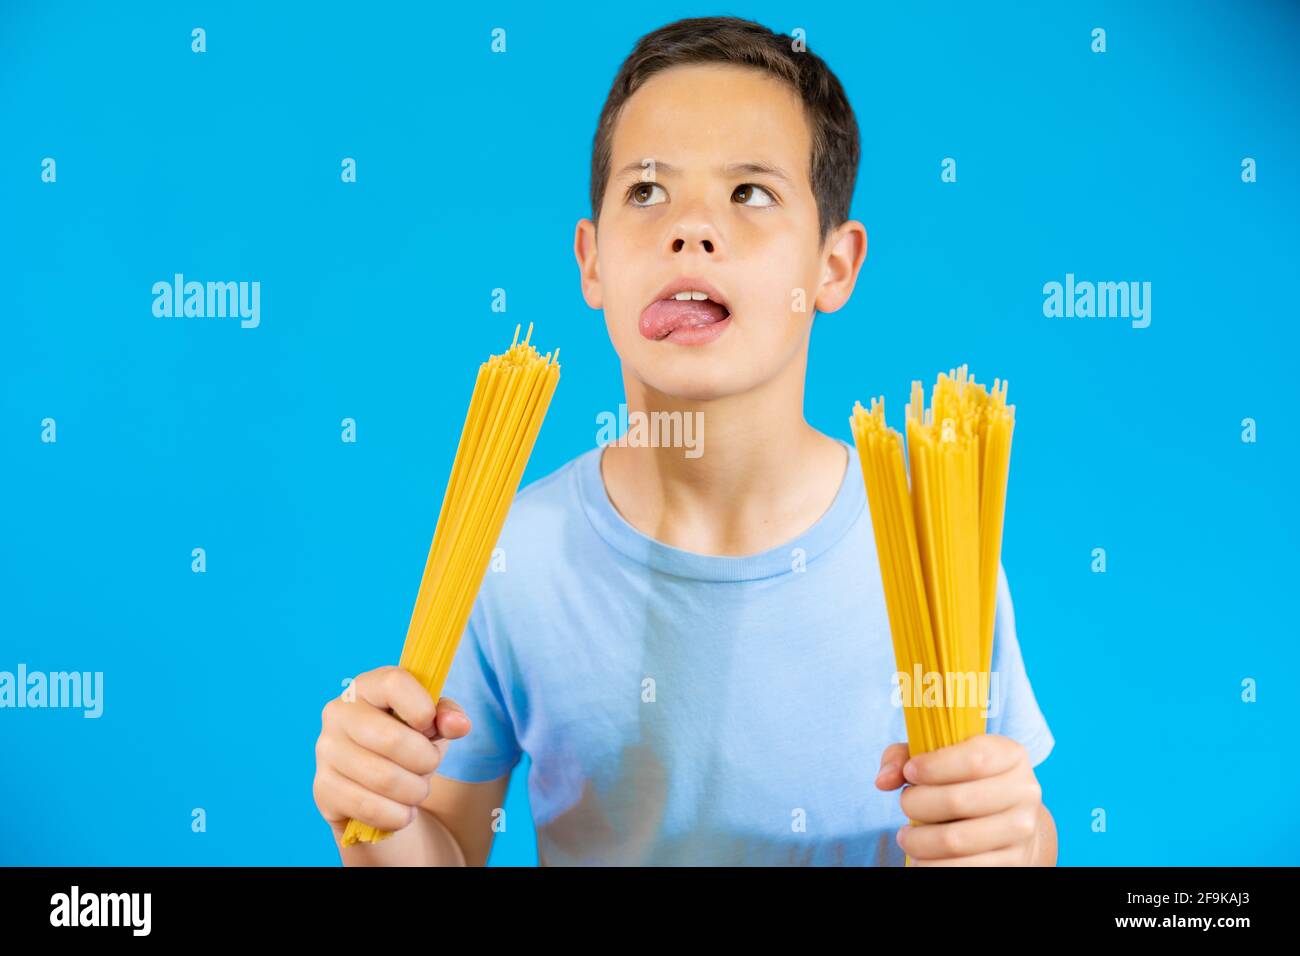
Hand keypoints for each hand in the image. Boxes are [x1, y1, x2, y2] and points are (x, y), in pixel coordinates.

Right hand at [313, 665, 471, 840]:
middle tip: (429, 765)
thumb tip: (459, 724)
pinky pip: (370, 808)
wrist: (375, 784)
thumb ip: (447, 715)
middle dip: (425, 761)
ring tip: (417, 789)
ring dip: (415, 791)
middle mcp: (338, 713)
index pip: (395, 684)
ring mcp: (326, 751)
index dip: (423, 708)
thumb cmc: (406, 741)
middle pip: (392, 739)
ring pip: (384, 779)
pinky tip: (402, 811)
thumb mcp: (431, 722)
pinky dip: (398, 815)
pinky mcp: (323, 788)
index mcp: (367, 686)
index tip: (431, 726)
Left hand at [874, 734, 1051, 865]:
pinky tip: (922, 857)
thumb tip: (883, 780)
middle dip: (916, 803)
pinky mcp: (1015, 862)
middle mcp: (1024, 791)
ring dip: (919, 841)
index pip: (974, 759)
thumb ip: (904, 757)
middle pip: (958, 800)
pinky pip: (964, 869)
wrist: (1011, 820)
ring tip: (907, 835)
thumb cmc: (966, 781)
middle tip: (905, 804)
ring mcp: (1021, 830)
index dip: (933, 767)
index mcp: (1010, 755)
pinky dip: (932, 865)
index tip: (910, 773)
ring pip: (955, 840)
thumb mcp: (940, 757)